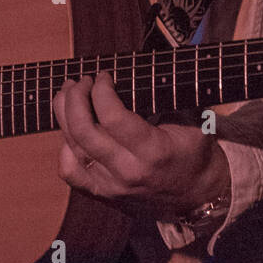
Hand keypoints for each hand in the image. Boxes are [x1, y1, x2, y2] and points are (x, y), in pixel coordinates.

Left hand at [52, 72, 230, 222]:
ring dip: (64, 114)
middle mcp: (127, 171)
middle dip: (75, 97)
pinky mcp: (102, 194)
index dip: (101, 89)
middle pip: (83, 131)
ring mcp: (111, 186)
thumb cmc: (195, 153)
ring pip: (71, 148)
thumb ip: (170, 96)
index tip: (103, 75)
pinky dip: (64, 148)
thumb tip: (149, 65)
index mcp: (153, 152)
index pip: (112, 117)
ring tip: (68, 93)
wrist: (198, 197)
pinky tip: (70, 130)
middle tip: (81, 81)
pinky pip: (70, 172)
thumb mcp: (195, 121)